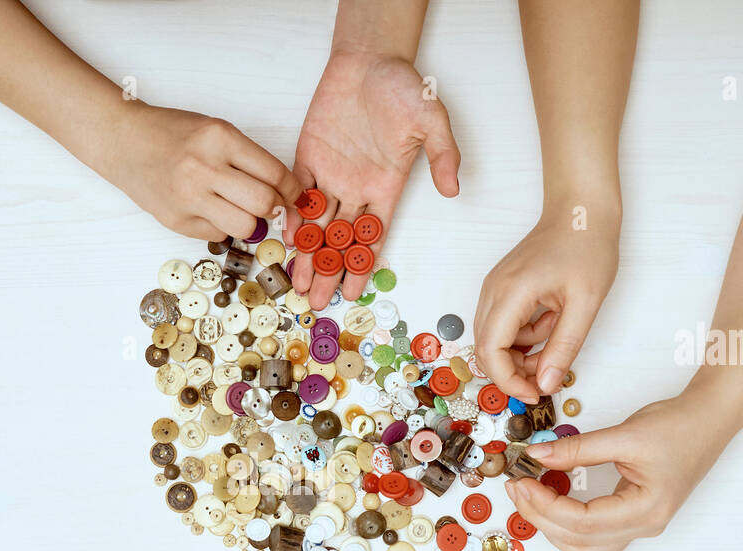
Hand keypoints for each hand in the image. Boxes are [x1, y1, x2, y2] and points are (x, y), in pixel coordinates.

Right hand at [108, 105, 301, 240]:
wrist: (124, 142)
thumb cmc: (173, 134)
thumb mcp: (215, 131)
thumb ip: (247, 159)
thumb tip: (282, 195)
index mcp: (219, 138)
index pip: (274, 173)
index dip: (292, 189)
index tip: (294, 195)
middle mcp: (204, 167)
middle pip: (264, 203)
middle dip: (275, 208)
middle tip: (271, 205)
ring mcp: (188, 198)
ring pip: (245, 227)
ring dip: (251, 222)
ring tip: (240, 209)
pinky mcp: (176, 221)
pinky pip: (218, 233)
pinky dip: (222, 225)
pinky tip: (209, 209)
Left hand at [286, 50, 459, 308]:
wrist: (370, 58)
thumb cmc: (403, 87)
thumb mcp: (432, 121)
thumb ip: (444, 155)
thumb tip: (454, 189)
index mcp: (386, 188)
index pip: (372, 238)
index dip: (361, 267)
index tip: (353, 294)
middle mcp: (357, 189)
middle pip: (341, 241)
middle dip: (329, 272)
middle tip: (316, 301)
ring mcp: (332, 175)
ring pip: (317, 225)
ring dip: (308, 255)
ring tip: (298, 283)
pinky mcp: (308, 158)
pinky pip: (299, 194)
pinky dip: (292, 215)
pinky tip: (287, 239)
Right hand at [473, 204, 619, 403]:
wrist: (581, 210)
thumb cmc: (587, 246)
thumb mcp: (585, 304)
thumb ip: (563, 347)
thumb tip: (545, 385)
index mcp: (512, 292)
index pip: (491, 351)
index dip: (508, 380)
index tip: (534, 394)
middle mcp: (493, 290)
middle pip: (486, 349)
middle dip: (515, 370)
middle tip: (547, 375)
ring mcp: (493, 288)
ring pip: (494, 339)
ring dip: (522, 352)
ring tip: (557, 332)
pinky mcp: (501, 288)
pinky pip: (503, 325)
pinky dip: (524, 335)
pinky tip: (551, 320)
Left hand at [504, 393, 730, 550]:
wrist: (710, 419)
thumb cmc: (679, 426)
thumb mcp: (625, 434)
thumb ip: (577, 449)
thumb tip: (535, 456)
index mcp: (647, 510)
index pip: (583, 522)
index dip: (545, 504)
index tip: (521, 481)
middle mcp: (645, 526)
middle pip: (579, 541)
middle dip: (540, 516)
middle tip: (517, 486)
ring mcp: (640, 526)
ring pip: (584, 546)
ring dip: (552, 525)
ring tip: (530, 492)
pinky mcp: (633, 518)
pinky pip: (593, 536)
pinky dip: (567, 524)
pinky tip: (552, 499)